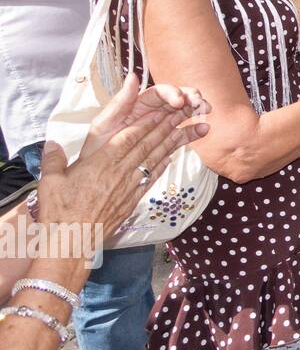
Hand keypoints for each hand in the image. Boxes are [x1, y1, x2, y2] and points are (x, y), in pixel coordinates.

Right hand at [39, 77, 210, 240]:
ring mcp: (130, 184)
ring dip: (178, 140)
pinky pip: (154, 175)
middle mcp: (121, 170)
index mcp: (101, 161)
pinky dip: (167, 161)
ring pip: (158, 156)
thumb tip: (52, 142)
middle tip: (191, 109)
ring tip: (198, 127)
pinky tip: (177, 152)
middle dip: (172, 123)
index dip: (150, 119)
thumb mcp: (51, 182)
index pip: (131, 135)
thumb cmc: (59, 213)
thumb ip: (53, 159)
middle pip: (150, 142)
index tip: (166, 106)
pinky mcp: (134, 198)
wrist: (73, 243)